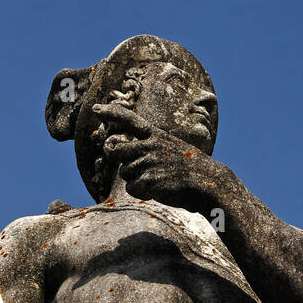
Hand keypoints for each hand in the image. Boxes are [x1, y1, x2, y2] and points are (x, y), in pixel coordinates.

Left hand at [93, 101, 215, 210]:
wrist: (207, 182)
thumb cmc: (189, 168)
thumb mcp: (172, 147)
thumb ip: (151, 148)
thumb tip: (129, 160)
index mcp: (155, 134)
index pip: (129, 120)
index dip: (111, 113)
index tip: (95, 109)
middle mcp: (149, 145)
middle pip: (116, 151)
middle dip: (117, 159)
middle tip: (130, 165)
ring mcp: (148, 162)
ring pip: (124, 173)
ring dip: (134, 180)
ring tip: (155, 180)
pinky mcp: (149, 180)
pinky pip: (131, 188)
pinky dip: (140, 192)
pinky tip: (156, 190)